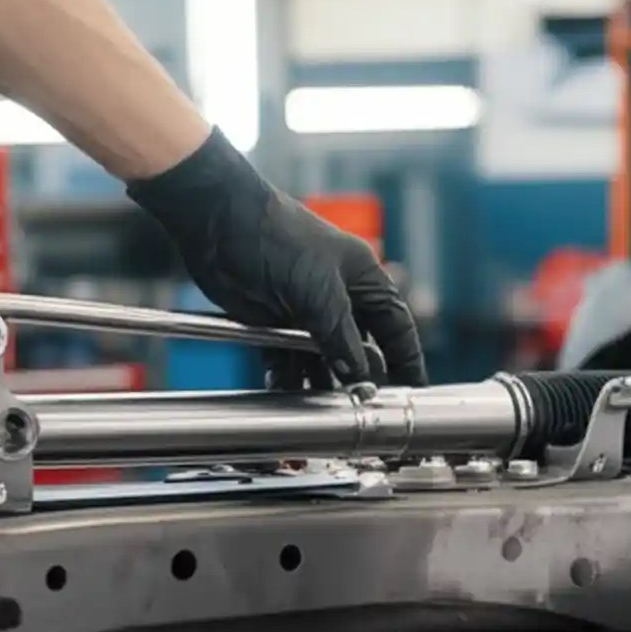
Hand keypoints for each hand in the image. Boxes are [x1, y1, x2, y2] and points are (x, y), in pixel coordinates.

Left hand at [129, 128, 426, 388]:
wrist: (217, 223)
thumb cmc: (275, 236)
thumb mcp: (318, 289)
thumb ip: (340, 335)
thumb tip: (360, 375)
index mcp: (361, 277)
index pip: (395, 324)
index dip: (406, 357)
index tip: (413, 389)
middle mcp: (336, 295)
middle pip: (358, 347)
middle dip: (358, 377)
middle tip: (358, 406)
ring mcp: (303, 309)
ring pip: (320, 357)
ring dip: (318, 382)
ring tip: (318, 408)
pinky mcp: (270, 320)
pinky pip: (285, 358)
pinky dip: (284, 376)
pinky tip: (282, 389)